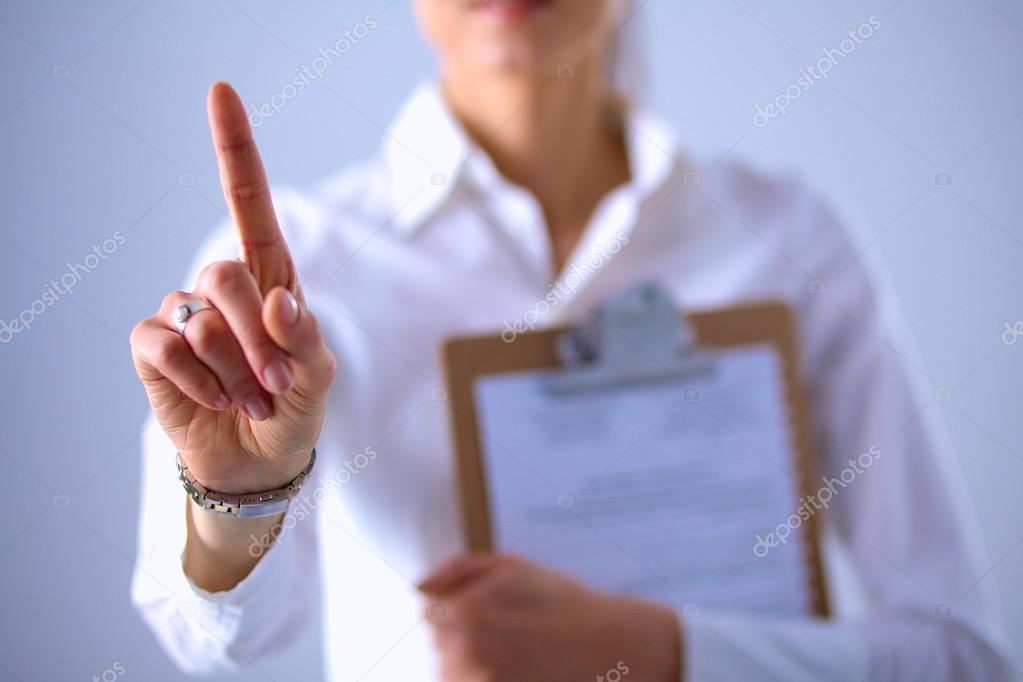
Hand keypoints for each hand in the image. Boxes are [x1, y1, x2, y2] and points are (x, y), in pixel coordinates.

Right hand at [130, 82, 335, 493]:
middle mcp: (223, 287)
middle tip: (273, 379)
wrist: (257, 461)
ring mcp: (185, 315)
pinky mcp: (154, 350)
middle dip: (256, 337)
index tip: (221, 91)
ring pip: (199, 319)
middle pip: (226, 274)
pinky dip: (194, 381)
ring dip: (231, 369)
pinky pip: (163, 346)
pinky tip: (212, 400)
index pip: (249, 203)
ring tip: (248, 396)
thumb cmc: (292, 409)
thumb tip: (279, 301)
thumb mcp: (317, 378)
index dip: (234, 149)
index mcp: (271, 278)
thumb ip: (306, 339)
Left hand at [419, 554, 681, 681]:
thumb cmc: (564, 606)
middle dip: (466, 638)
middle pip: (440, 647)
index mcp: (463, 612)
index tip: (489, 613)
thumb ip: (458, 570)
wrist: (613, 649)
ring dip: (474, 666)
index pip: (431, 614)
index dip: (459, 609)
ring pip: (453, 674)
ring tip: (518, 657)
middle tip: (510, 635)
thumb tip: (419, 586)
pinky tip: (519, 672)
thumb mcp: (514, 567)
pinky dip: (486, 679)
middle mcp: (464, 653)